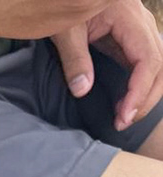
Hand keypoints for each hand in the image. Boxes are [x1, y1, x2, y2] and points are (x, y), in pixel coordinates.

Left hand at [52, 0, 162, 130]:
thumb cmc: (66, 6)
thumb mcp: (66, 30)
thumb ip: (74, 59)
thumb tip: (82, 90)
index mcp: (129, 18)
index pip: (148, 59)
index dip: (140, 90)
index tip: (124, 115)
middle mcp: (142, 24)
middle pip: (160, 65)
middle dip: (145, 98)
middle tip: (122, 122)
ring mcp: (140, 31)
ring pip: (157, 67)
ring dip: (144, 94)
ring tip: (123, 116)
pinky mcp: (133, 40)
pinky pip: (146, 66)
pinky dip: (139, 87)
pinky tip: (124, 104)